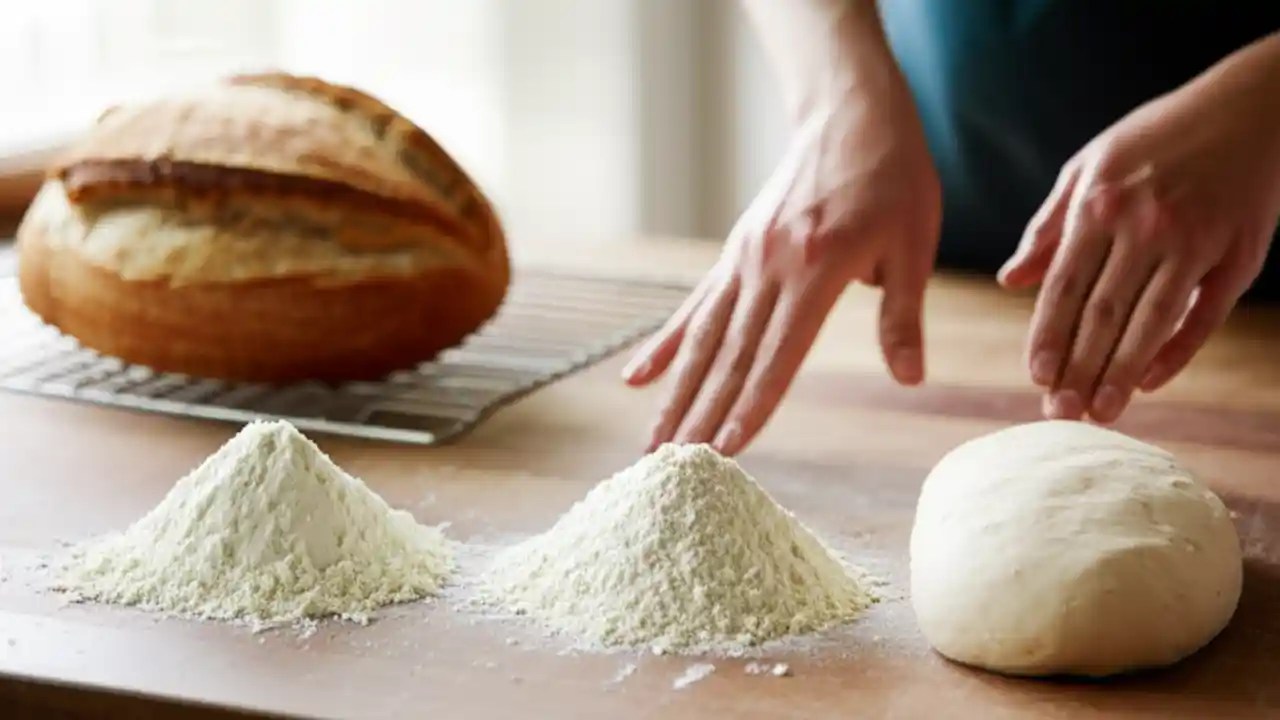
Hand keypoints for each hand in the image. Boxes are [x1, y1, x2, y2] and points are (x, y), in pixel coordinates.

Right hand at [622, 93, 940, 454]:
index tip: (727, 450)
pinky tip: (635, 378)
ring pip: (702, 338)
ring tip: (651, 441)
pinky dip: (663, 345)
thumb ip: (902, 315)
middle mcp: (769, 270)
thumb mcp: (914, 244)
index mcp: (816, 272)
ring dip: (675, 393)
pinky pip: (695, 307)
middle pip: (728, 356)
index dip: (752, 405)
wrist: (849, 115)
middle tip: (671, 464)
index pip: (778, 355)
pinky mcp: (734, 253)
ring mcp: (744, 261)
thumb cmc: (892, 178)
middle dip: (700, 414)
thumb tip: (910, 378)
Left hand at [1000, 38, 1279, 422]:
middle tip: (1060, 413)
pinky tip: (1151, 382)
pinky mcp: (1238, 254)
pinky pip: (1204, 314)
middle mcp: (1145, 225)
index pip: (1065, 286)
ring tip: (1100, 412)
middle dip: (1080, 367)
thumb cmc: (1155, 138)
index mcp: (1100, 204)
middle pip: (1104, 312)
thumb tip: (1010, 280)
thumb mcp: (1089, 167)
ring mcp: (1194, 240)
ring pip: (1151, 320)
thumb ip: (1048, 228)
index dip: (1049, 335)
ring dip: (1123, 372)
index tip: (1036, 377)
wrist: (1248, 107)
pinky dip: (1178, 351)